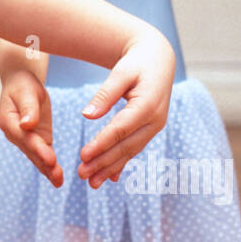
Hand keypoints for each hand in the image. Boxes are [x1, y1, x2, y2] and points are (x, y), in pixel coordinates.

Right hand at [0, 69, 62, 186]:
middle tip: (57, 176)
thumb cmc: (22, 85)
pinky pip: (43, 155)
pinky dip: (50, 166)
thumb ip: (28, 108)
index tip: (51, 158)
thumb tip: (28, 125)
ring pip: (36, 157)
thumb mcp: (26, 92)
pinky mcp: (36, 140)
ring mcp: (25, 139)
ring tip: (59, 182)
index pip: (24, 138)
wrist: (21, 83)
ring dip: (47, 170)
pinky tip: (57, 178)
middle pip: (30, 151)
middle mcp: (15, 134)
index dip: (37, 148)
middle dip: (44, 164)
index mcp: (8, 122)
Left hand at [77, 28, 175, 187]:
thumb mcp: (121, 71)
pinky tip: (109, 177)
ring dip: (110, 167)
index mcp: (148, 105)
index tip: (82, 156)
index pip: (120, 130)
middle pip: (126, 146)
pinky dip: (122, 163)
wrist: (158, 59)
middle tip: (82, 175)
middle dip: (103, 162)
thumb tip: (87, 115)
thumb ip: (105, 93)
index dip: (101, 144)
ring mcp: (155, 127)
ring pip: (130, 151)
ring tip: (91, 182)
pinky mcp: (150, 129)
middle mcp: (155, 120)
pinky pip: (135, 149)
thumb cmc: (137, 62)